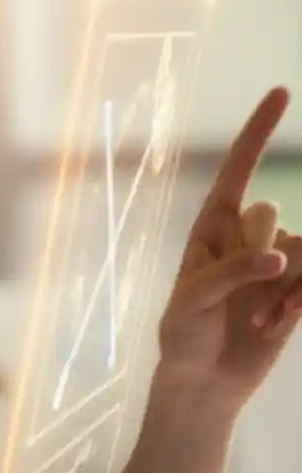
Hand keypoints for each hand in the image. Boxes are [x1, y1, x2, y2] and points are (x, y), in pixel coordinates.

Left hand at [157, 87, 300, 409]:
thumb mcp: (191, 302)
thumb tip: (278, 257)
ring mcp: (275, 261)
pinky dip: (301, 300)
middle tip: (237, 301)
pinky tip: (276, 326)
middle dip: (256, 259)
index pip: (236, 170)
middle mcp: (246, 237)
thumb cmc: (183, 336)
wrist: (205, 381)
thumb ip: (231, 272)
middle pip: (271, 218)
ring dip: (284, 290)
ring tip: (258, 322)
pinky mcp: (297, 287)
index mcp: (209, 228)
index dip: (257, 132)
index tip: (281, 92)